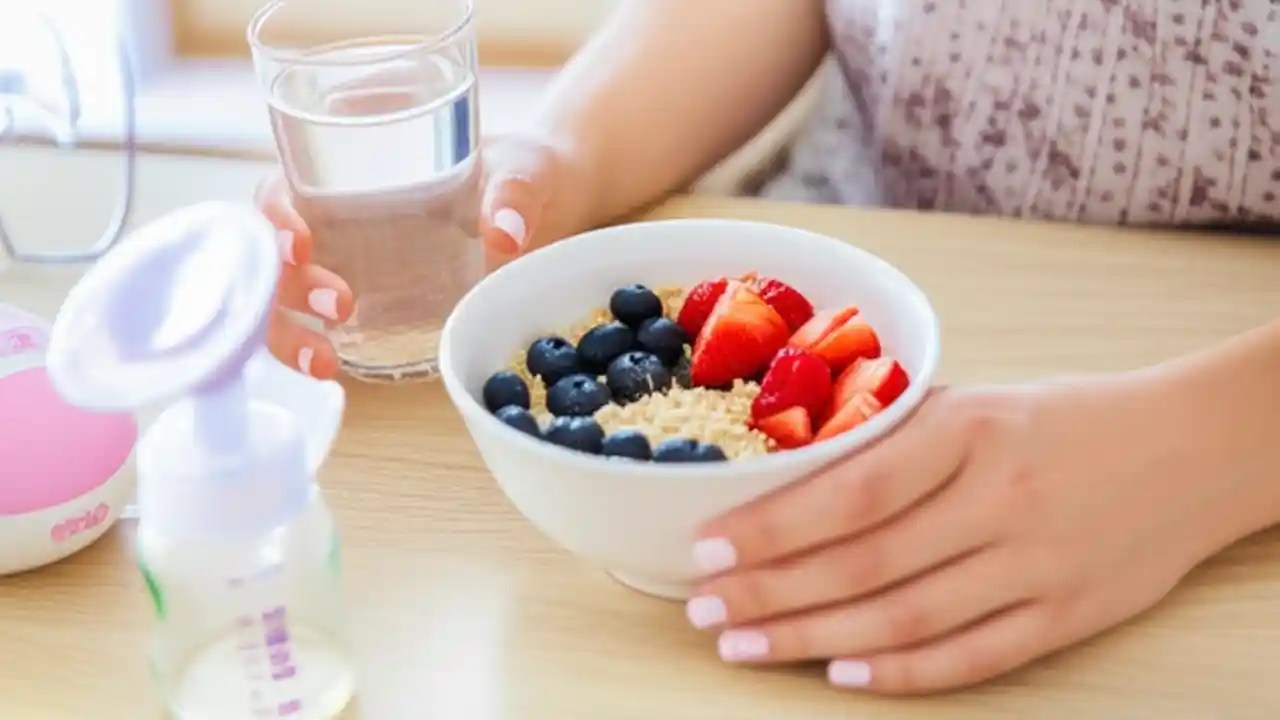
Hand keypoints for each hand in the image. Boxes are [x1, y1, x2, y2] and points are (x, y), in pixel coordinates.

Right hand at [254, 133, 586, 375]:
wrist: (546, 206)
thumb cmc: (522, 172)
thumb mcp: (523, 171)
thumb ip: (514, 194)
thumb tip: (506, 233)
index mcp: (350, 174)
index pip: (281, 191)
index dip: (275, 219)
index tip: (300, 245)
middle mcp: (332, 221)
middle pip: (270, 256)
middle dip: (285, 288)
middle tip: (339, 308)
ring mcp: (344, 266)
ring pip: (280, 300)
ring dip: (286, 333)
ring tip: (323, 364)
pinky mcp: (369, 307)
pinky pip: (318, 328)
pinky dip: (310, 350)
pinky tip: (329, 371)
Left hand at [685, 377, 1240, 693]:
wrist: (1190, 449)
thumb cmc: (1062, 420)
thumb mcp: (976, 403)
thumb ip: (894, 439)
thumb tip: (792, 473)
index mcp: (971, 432)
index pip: (852, 491)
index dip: (772, 526)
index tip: (708, 548)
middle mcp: (1001, 499)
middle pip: (864, 562)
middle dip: (771, 591)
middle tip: (707, 609)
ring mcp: (1037, 565)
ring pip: (906, 617)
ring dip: (814, 638)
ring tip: (746, 645)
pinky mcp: (1067, 615)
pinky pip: (972, 656)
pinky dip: (903, 673)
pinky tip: (841, 676)